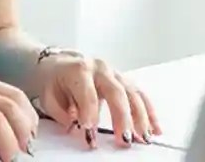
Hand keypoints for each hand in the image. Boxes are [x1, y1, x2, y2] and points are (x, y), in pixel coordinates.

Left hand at [35, 54, 161, 149]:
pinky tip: (154, 128)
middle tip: (125, 139)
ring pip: (133, 93)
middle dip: (122, 117)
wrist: (58, 64)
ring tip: (144, 137)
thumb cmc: (54, 80)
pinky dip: (149, 113)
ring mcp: (114, 73)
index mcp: (79, 70)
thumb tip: (77, 126)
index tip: (90, 129)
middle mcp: (100, 69)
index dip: (89, 112)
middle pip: (116, 92)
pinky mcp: (123, 80)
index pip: (88, 93)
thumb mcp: (50, 97)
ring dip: (141, 117)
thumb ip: (63, 113)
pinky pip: (140, 95)